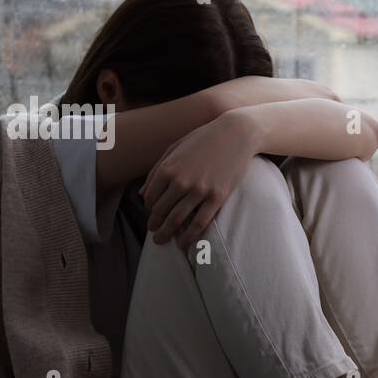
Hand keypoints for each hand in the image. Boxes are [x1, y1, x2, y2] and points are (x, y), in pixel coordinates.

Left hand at [140, 110, 260, 249]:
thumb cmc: (204, 139)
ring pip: (177, 220)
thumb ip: (156, 170)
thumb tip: (142, 194)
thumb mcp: (175, 148)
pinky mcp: (218, 197)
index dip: (149, 209)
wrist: (236, 134)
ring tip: (162, 241)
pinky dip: (189, 236)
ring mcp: (200, 190)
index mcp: (168, 168)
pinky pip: (200, 222)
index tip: (152, 214)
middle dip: (155, 225)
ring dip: (166, 233)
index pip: (151, 197)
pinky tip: (183, 243)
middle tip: (154, 233)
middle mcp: (181, 181)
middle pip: (161, 211)